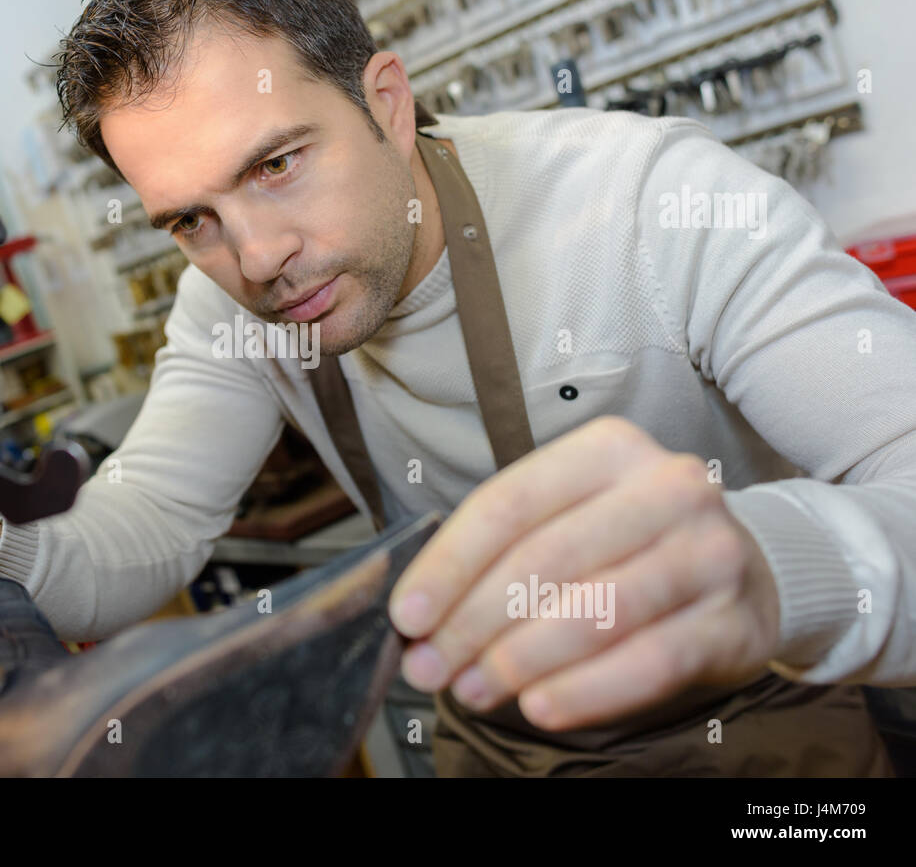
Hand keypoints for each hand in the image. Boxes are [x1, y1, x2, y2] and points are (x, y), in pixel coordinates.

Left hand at [388, 416, 780, 730]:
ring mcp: (707, 551)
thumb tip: (420, 619)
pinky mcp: (734, 619)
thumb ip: (502, 552)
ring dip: (520, 661)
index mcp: (607, 449)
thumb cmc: (631, 542)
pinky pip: (648, 662)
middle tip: (429, 668)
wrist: (750, 569)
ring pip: (596, 611)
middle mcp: (665, 487)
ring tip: (472, 691)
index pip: (509, 504)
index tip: (407, 617)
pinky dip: (585, 691)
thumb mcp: (571, 516)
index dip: (449, 565)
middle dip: (473, 623)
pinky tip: (538, 708)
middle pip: (545, 560)